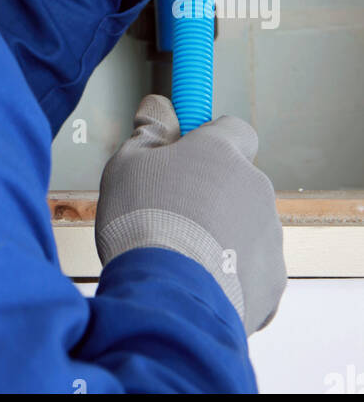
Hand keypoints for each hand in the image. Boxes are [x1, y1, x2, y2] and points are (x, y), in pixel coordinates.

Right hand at [95, 94, 286, 335]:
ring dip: (223, 233)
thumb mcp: (127, 164)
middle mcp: (255, 186)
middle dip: (213, 193)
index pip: (235, 129)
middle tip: (174, 213)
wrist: (168, 296)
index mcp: (222, 152)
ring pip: (247, 224)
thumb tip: (158, 105)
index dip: (211, 140)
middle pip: (238, 181)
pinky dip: (231, 273)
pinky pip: (252, 267)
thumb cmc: (142, 220)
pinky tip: (200, 282)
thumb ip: (148, 132)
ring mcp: (269, 234)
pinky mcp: (273, 279)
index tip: (187, 153)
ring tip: (183, 255)